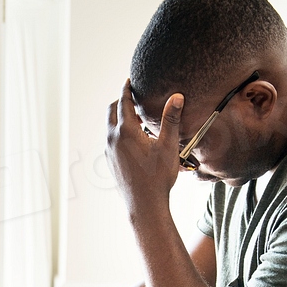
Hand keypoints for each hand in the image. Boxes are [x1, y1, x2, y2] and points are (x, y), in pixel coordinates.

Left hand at [105, 80, 184, 213]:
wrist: (145, 205)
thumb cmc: (158, 177)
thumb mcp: (168, 145)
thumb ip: (171, 119)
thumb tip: (177, 97)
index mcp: (125, 131)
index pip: (123, 101)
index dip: (127, 88)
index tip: (130, 80)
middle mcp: (113, 139)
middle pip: (112, 111)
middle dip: (122, 101)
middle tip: (135, 97)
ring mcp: (109, 152)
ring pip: (110, 127)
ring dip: (121, 118)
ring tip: (139, 118)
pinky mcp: (111, 162)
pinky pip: (112, 140)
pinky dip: (120, 132)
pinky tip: (136, 140)